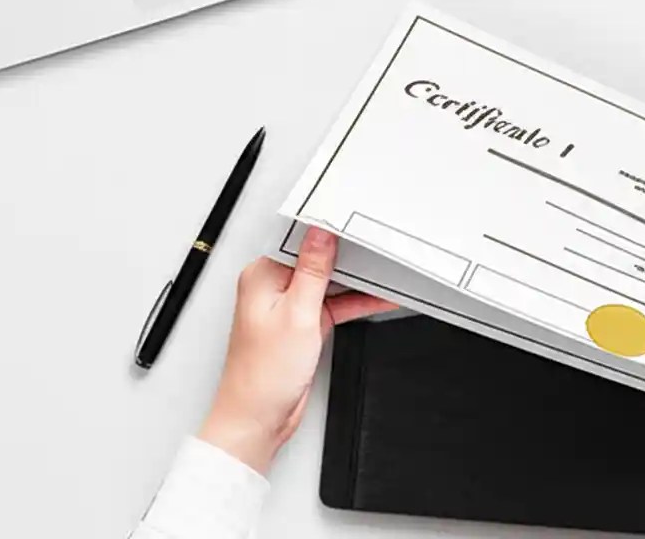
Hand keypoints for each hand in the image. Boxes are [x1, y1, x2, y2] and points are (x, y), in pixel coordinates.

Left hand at [198, 228, 397, 473]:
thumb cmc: (262, 375)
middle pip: (316, 261)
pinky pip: (333, 305)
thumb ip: (313, 271)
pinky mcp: (302, 325)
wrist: (258, 417)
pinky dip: (353, 304)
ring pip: (329, 284)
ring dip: (355, 283)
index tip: (354, 227)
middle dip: (347, 258)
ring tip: (386, 274)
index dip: (328, 232)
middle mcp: (272, 288)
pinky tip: (377, 299)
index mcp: (261, 276)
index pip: (299, 241)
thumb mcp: (297, 313)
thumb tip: (320, 234)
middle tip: (377, 250)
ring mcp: (288, 307)